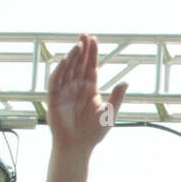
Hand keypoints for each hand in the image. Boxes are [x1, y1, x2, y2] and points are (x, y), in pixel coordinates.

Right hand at [48, 34, 127, 153]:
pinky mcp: (54, 97)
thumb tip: (126, 82)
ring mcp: (65, 90)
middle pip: (80, 63)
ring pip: (69, 68)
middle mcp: (77, 86)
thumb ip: (117, 97)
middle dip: (82, 49)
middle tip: (85, 35)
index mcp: (90, 88)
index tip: (94, 39)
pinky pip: (56, 80)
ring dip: (73, 56)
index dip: (92, 53)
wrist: (78, 146)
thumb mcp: (109, 114)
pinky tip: (65, 60)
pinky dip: (60, 70)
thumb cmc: (93, 133)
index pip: (91, 66)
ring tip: (78, 44)